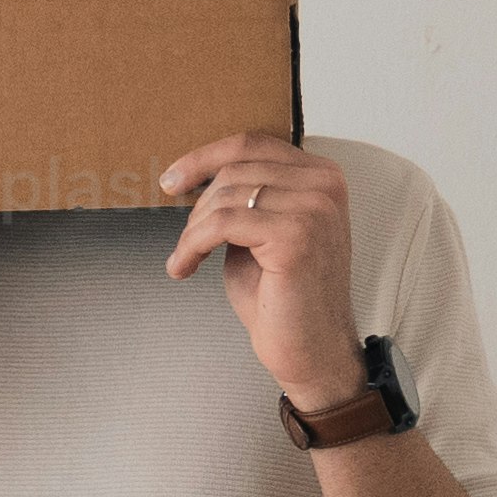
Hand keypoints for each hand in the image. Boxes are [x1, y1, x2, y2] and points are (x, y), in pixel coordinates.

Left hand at [159, 134, 364, 403]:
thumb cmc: (283, 298)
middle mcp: (325, 185)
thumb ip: (245, 198)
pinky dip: (192, 245)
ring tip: (186, 259)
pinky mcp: (295, 236)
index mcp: (322, 176)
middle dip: (198, 205)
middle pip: (235, 168)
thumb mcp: (260, 233)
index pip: (252, 144)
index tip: (172, 179)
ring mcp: (314, 208)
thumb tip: (198, 175)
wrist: (311, 351)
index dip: (205, 157)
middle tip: (187, 242)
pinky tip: (183, 267)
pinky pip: (221, 224)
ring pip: (224, 196)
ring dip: (193, 230)